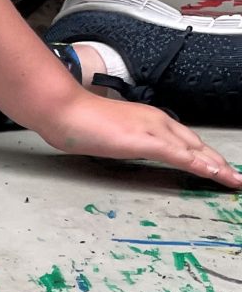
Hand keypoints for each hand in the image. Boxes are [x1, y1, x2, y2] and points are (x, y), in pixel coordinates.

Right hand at [35, 89, 241, 189]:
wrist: (66, 111)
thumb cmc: (79, 120)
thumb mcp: (108, 130)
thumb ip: (122, 137)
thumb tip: (125, 146)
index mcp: (149, 119)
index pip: (184, 138)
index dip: (202, 153)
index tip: (215, 165)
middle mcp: (158, 121)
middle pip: (196, 144)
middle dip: (217, 161)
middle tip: (233, 176)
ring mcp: (154, 130)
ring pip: (195, 150)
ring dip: (217, 166)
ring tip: (232, 180)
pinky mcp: (146, 141)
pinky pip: (181, 156)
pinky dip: (200, 165)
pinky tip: (214, 174)